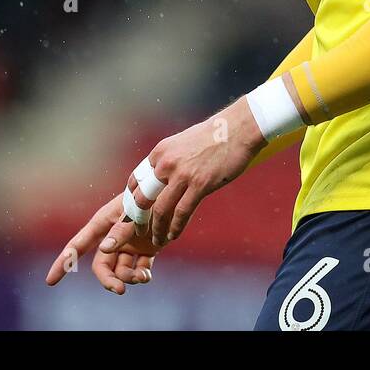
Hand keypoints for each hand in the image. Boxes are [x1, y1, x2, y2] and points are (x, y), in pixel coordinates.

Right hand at [45, 192, 161, 294]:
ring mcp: (130, 243)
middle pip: (102, 265)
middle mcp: (114, 235)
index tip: (50, 281)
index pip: (78, 244)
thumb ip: (121, 230)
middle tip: (119, 290)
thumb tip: (105, 249)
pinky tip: (146, 276)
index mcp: (104, 221)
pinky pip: (139, 269)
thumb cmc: (152, 194)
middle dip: (108, 280)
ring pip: (121, 270)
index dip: (63, 262)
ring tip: (142, 277)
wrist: (177, 190)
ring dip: (128, 278)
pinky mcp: (147, 248)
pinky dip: (142, 276)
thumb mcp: (136, 209)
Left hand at [104, 98, 266, 251]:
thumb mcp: (182, 143)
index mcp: (159, 152)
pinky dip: (175, 227)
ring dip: (156, 229)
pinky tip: (173, 235)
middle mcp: (166, 163)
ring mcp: (182, 174)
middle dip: (137, 220)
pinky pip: (182, 212)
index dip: (132, 201)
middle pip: (142, 199)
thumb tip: (163, 178)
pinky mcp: (200, 184)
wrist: (237, 128)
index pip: (135, 182)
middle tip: (138, 233)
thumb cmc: (213, 136)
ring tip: (157, 241)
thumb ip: (170, 160)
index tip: (133, 214)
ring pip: (160, 210)